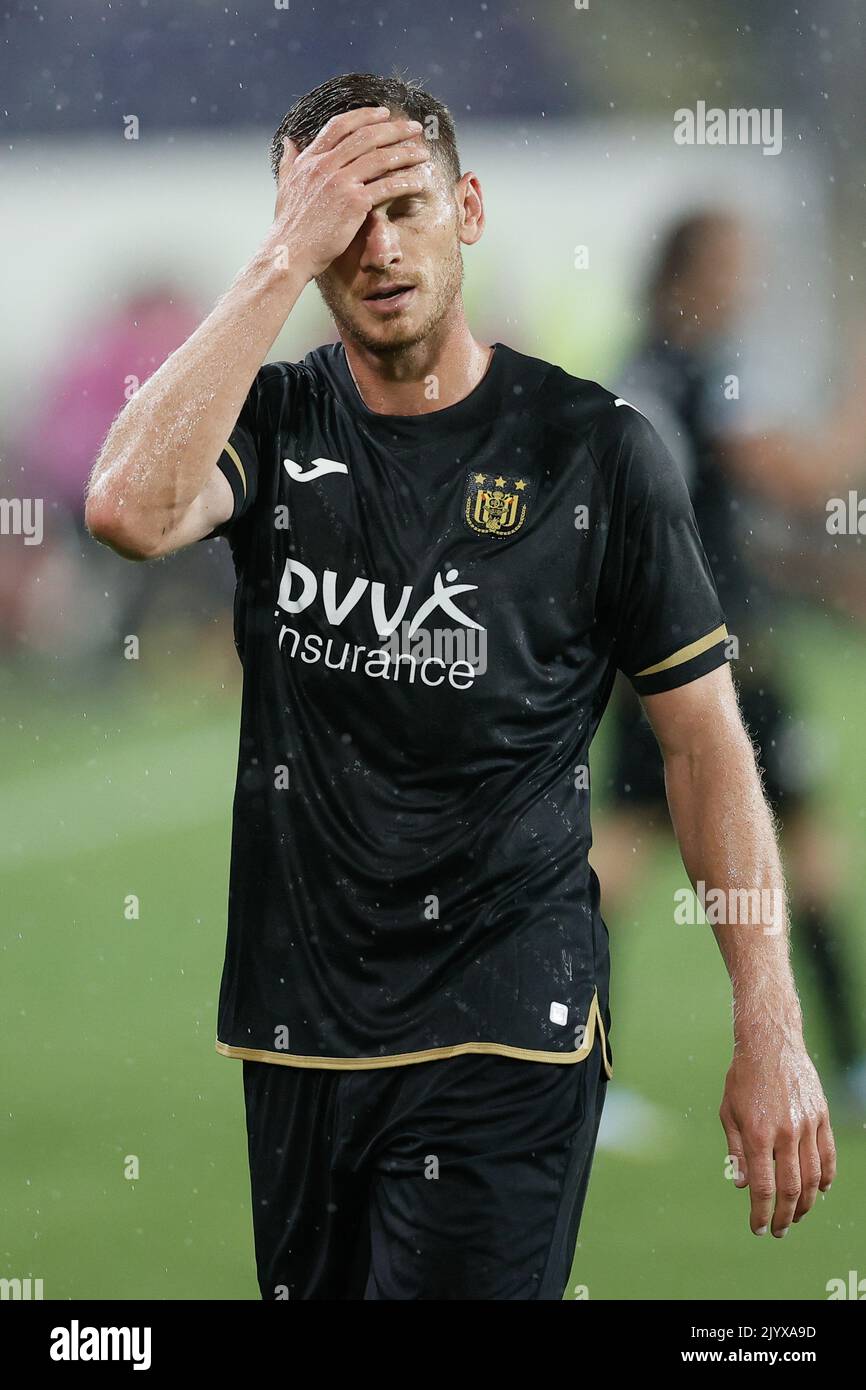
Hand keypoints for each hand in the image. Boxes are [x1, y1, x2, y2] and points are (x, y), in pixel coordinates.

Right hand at [266, 106, 431, 280]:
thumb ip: (289, 162)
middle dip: (394, 129)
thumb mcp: (285, 186)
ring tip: (422, 153)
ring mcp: (340, 183)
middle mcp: (325, 165)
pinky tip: (418, 182)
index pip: (340, 125)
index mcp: (310, 159)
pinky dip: (405, 183)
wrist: (290, 252)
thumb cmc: (289, 225)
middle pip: (366, 137)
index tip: (385, 114)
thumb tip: (288, 142)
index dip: (365, 116)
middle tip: (414, 127)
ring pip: (379, 158)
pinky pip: (386, 187)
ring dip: (405, 153)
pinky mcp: (354, 203)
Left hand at [719, 1038, 835, 1236]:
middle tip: (780, 1231)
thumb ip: (735, 1150)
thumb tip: (740, 1185)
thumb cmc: (742, 1078)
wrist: (770, 1044)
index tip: (758, 1229)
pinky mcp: (821, 1117)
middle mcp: (785, 1133)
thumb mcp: (728, 1112)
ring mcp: (807, 1125)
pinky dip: (826, 1177)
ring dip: (806, 1203)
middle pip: (791, 1189)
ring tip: (798, 1216)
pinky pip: (828, 1155)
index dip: (761, 1213)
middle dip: (785, 1216)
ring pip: (813, 1177)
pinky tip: (819, 1191)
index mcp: (757, 1134)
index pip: (763, 1187)